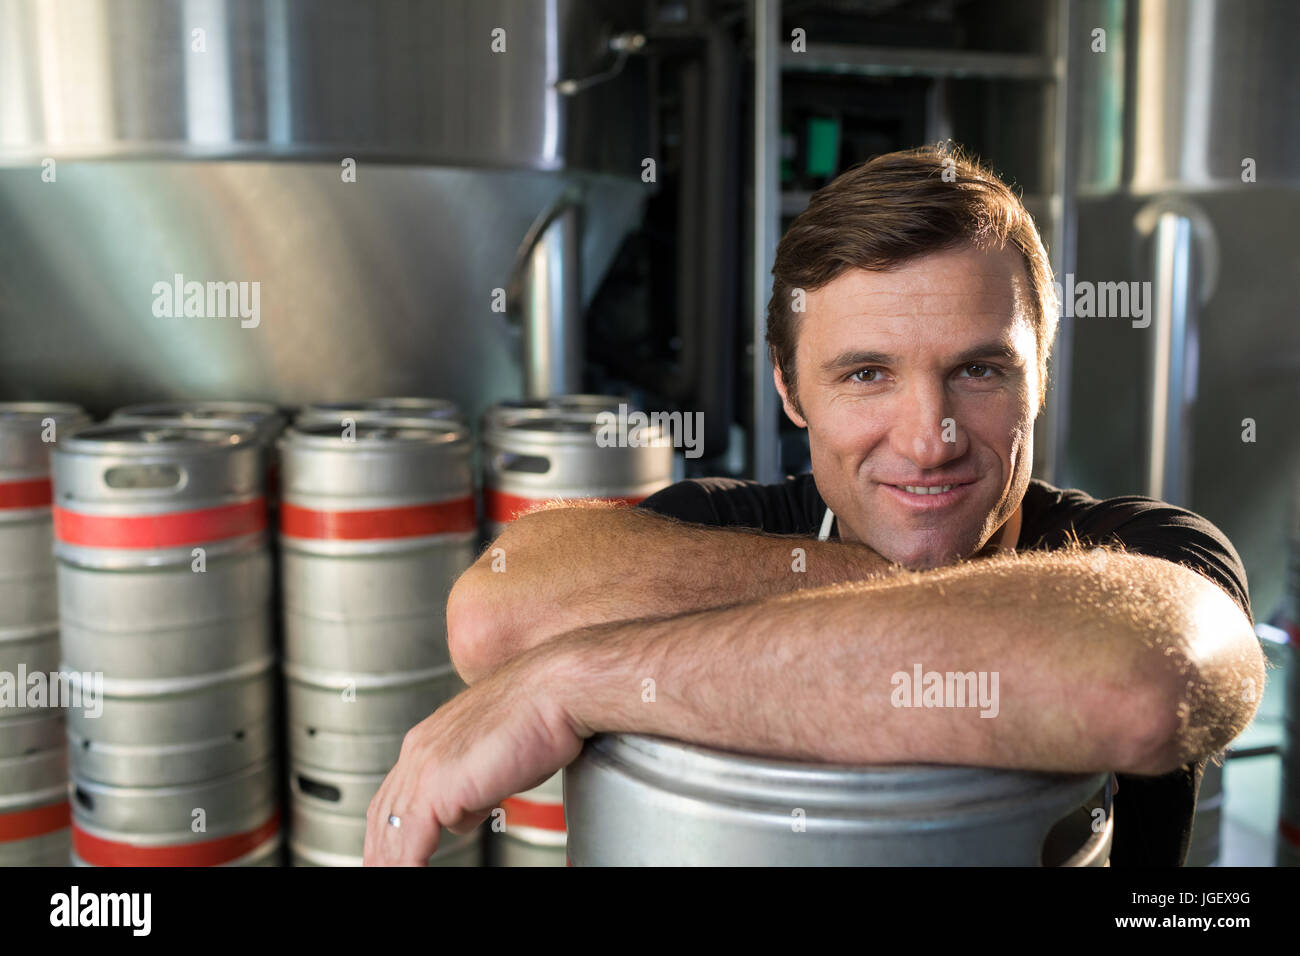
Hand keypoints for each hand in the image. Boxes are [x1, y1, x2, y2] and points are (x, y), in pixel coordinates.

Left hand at [362, 649, 584, 865]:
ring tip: (397, 877)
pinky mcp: (437, 788)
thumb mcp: (496, 759)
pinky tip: (410, 875)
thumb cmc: (540, 715)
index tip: (394, 851)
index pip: (393, 796)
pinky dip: (407, 867)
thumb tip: (465, 813)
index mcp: (429, 740)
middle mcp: (419, 751)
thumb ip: (473, 788)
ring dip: (393, 863)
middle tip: (385, 871)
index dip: (390, 830)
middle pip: (382, 816)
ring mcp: (424, 768)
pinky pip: (408, 845)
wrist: (555, 691)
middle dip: (382, 850)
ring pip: (391, 834)